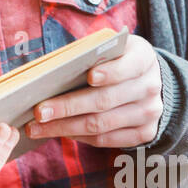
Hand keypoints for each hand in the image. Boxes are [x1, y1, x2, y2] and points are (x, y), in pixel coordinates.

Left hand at [24, 34, 163, 147]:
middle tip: (39, 111)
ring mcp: (148, 113)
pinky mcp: (143, 134)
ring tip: (38, 127)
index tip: (88, 76)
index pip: (128, 66)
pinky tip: (58, 132)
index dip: (110, 72)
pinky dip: (79, 137)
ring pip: (101, 124)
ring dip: (65, 127)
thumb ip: (92, 54)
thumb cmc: (119, 60)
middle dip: (68, 107)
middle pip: (105, 100)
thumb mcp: (114, 47)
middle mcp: (149, 87)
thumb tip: (54, 72)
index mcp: (144, 59)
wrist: (149, 81)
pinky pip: (106, 139)